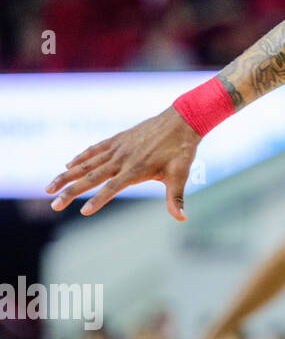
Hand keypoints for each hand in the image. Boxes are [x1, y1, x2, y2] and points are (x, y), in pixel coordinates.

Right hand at [45, 108, 199, 220]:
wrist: (181, 120)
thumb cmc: (181, 150)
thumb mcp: (180, 174)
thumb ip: (176, 197)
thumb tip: (182, 218)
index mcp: (136, 169)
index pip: (112, 188)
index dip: (98, 200)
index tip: (84, 212)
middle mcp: (122, 159)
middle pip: (91, 177)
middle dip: (71, 192)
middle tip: (54, 205)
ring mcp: (117, 148)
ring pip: (87, 163)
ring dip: (67, 175)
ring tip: (50, 188)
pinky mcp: (117, 139)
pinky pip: (94, 150)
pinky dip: (80, 157)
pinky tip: (68, 165)